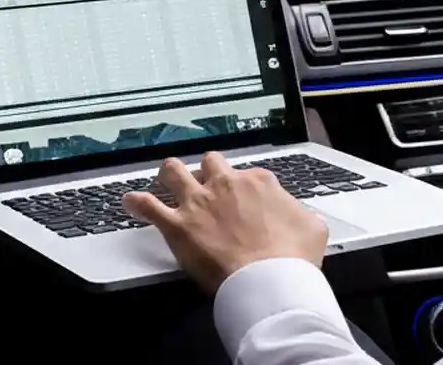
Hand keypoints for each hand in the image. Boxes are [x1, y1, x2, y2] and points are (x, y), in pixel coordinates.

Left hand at [122, 152, 328, 292]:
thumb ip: (300, 213)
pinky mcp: (178, 225)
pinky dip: (136, 203)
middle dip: (206, 171)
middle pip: (209, 163)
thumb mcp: (313, 227)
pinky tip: (129, 201)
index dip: (243, 186)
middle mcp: (226, 184)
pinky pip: (148, 206)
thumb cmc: (293, 258)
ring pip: (174, 171)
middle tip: (206, 184)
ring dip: (169, 174)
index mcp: (259, 182)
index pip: (246, 173)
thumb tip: (299, 215)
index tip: (243, 200)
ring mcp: (199, 203)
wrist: (269, 280)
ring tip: (166, 178)